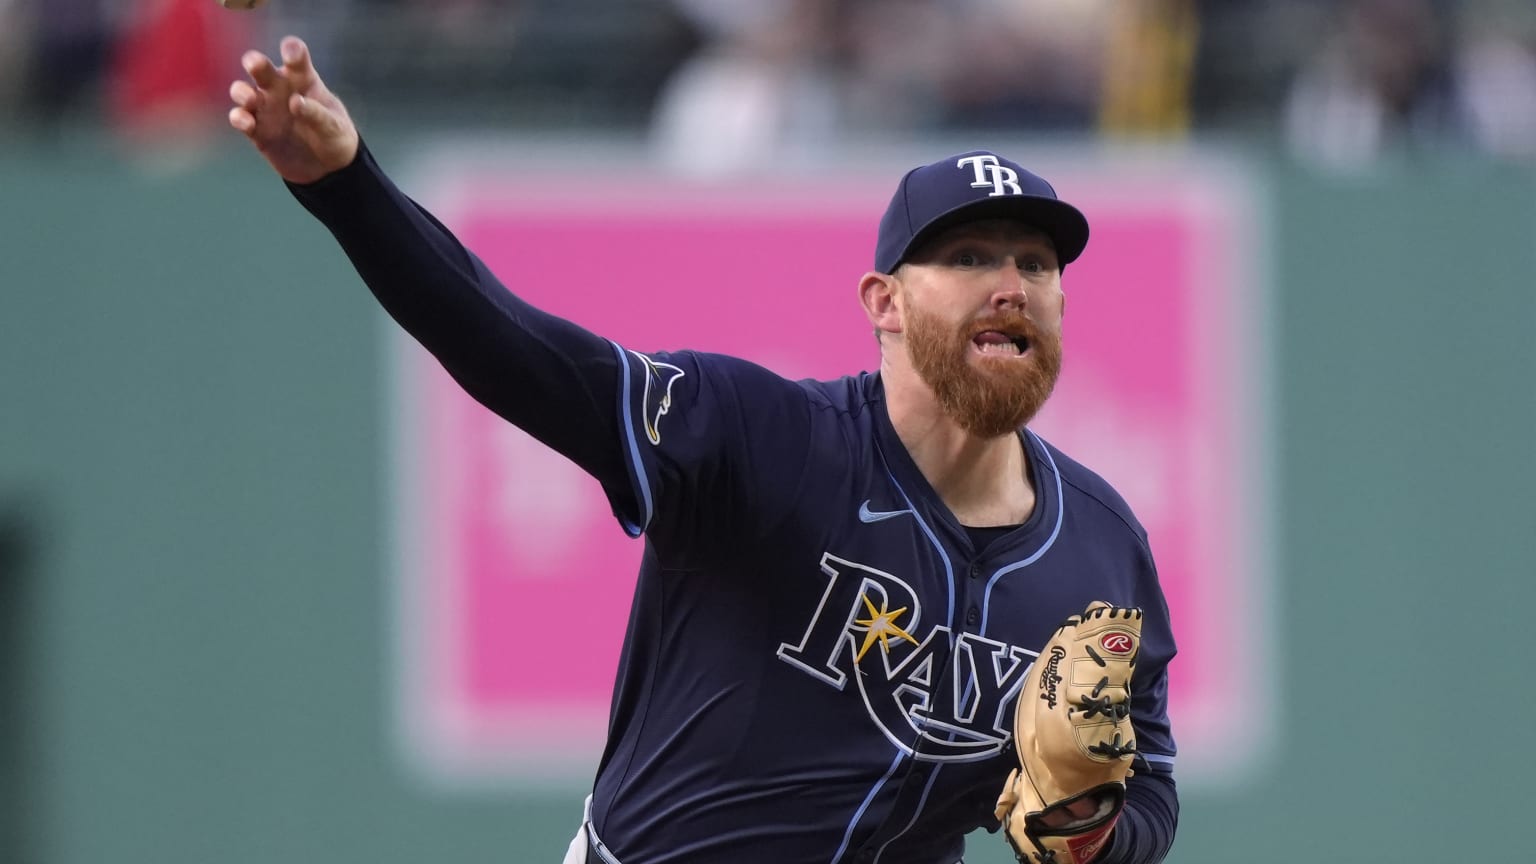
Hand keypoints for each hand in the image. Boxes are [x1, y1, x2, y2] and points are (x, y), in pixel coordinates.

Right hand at [228, 36, 358, 184]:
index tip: (291, 54)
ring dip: (241, 91)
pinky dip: (239, 118)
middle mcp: (280, 89)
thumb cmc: (334, 136)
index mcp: (303, 79)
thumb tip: (295, 102)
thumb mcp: (334, 126)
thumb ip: (317, 114)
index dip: (292, 50)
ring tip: (251, 98)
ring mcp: (265, 108)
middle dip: (255, 62)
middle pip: (261, 68)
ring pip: (243, 91)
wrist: (328, 168)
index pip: (296, 57)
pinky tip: (246, 121)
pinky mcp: (257, 130)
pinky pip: (241, 119)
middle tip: (254, 64)